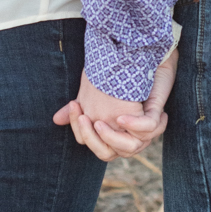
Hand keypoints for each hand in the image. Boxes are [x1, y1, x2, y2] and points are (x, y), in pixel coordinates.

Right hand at [53, 50, 177, 160]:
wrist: (139, 58)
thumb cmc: (115, 80)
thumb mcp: (93, 96)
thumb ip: (79, 110)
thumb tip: (56, 120)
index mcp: (111, 134)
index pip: (92, 144)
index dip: (80, 130)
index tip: (75, 105)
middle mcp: (127, 136)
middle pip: (107, 153)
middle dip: (92, 138)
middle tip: (84, 117)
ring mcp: (142, 128)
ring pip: (130, 148)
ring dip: (112, 138)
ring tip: (100, 122)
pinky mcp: (154, 115)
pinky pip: (147, 128)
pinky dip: (135, 125)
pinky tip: (122, 117)